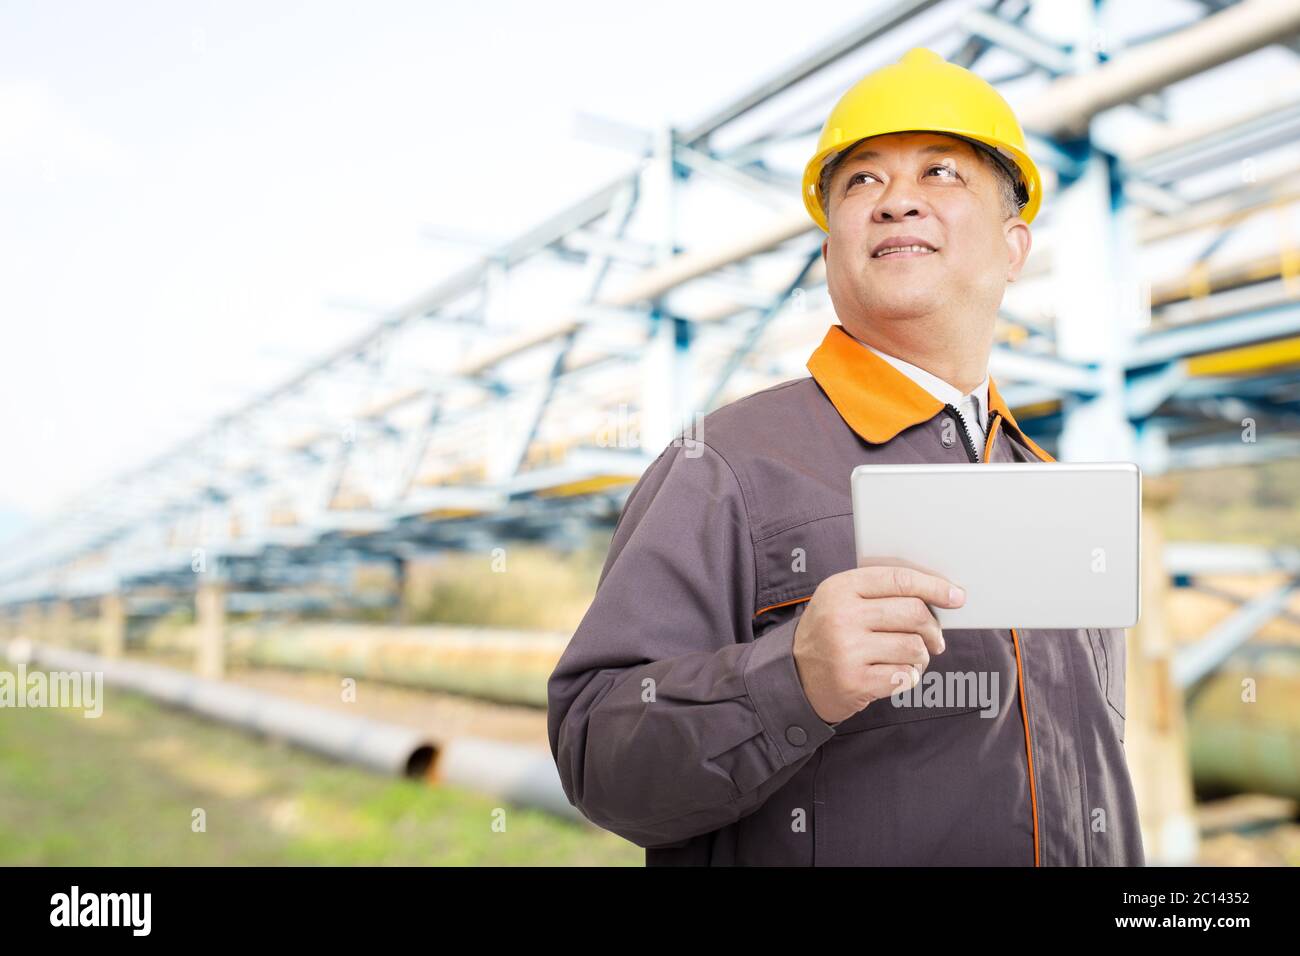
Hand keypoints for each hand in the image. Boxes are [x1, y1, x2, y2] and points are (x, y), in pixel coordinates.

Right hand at [791, 565, 965, 724]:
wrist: (795, 677)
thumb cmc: (831, 634)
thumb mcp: (842, 601)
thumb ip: (882, 592)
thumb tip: (940, 593)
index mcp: (840, 588)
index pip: (899, 580)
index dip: (934, 587)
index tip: (957, 597)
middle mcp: (841, 616)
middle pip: (913, 613)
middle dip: (933, 628)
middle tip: (935, 639)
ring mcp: (847, 651)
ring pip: (914, 647)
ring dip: (922, 655)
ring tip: (911, 659)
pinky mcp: (855, 682)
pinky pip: (905, 675)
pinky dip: (909, 676)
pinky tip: (896, 674)